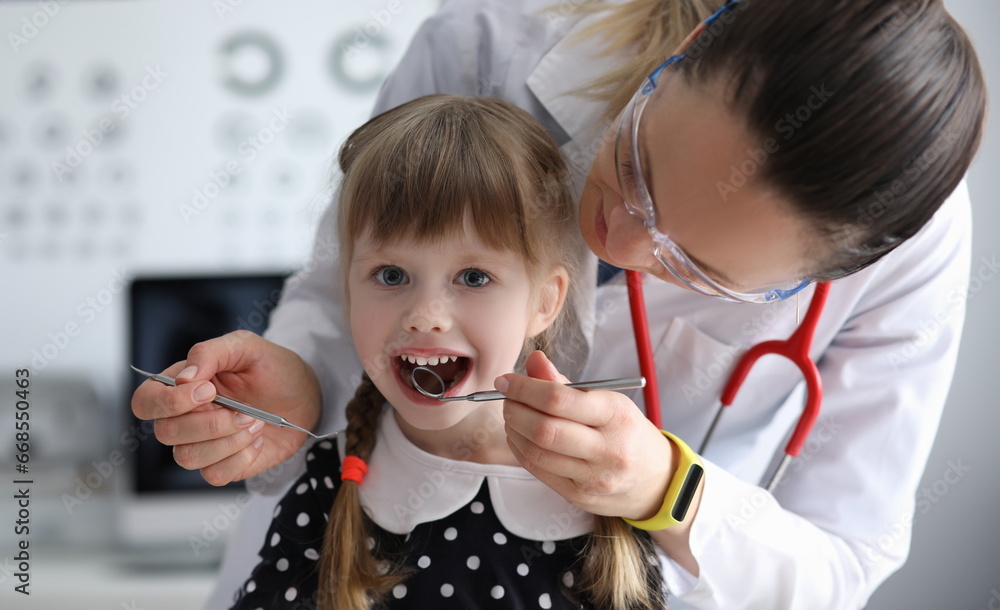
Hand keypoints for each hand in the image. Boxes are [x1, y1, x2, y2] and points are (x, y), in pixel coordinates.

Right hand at [131, 330, 320, 485]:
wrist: (307, 396)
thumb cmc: (273, 368)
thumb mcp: (246, 346)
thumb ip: (211, 352)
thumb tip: (184, 378)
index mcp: (182, 385)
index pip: (145, 401)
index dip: (168, 402)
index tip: (209, 391)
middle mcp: (185, 417)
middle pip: (166, 433)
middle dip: (209, 424)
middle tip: (246, 411)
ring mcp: (203, 444)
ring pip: (187, 457)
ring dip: (227, 441)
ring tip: (255, 423)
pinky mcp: (223, 465)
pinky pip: (213, 475)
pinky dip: (240, 459)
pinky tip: (257, 441)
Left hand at [498, 350, 675, 520]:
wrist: (654, 481)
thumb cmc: (625, 432)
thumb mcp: (607, 401)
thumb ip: (566, 384)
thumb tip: (533, 362)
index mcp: (616, 416)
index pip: (560, 400)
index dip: (525, 388)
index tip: (506, 380)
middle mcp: (608, 450)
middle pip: (545, 430)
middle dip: (515, 410)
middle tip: (506, 398)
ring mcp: (593, 478)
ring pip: (537, 453)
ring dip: (513, 430)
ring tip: (511, 415)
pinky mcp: (579, 496)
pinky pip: (539, 471)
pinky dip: (520, 449)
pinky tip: (518, 436)